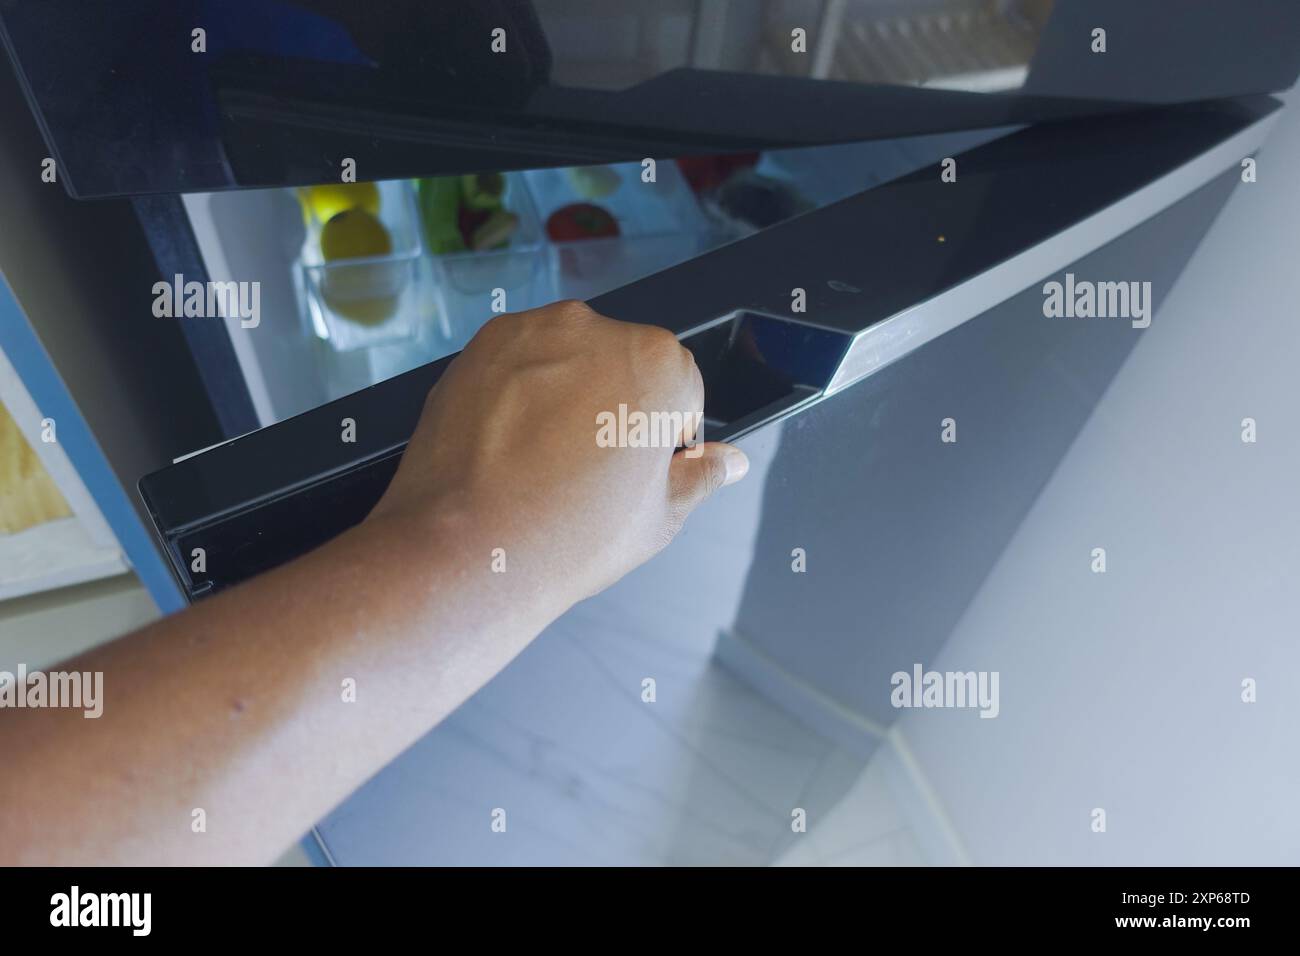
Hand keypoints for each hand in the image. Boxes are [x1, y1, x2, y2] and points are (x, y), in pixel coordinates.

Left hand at [371, 300, 748, 615]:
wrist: (469, 548)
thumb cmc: (566, 535)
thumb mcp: (660, 517)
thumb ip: (701, 475)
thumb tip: (727, 463)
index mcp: (658, 363)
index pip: (682, 384)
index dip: (666, 432)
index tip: (641, 464)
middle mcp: (597, 330)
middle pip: (625, 363)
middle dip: (616, 405)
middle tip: (591, 467)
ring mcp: (534, 332)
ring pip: (569, 358)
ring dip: (568, 394)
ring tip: (547, 461)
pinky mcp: (482, 345)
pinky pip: (519, 362)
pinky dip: (520, 392)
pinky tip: (513, 446)